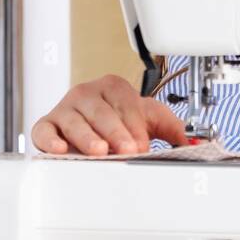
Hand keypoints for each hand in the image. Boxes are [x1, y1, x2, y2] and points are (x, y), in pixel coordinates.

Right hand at [31, 74, 189, 154]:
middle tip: (127, 149)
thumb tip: (196, 141)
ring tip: (100, 151)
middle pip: (101, 111)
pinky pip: (43, 130)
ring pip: (74, 120)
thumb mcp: (151, 119)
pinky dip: (50, 139)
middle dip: (115, 132)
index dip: (134, 124)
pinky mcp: (47, 125)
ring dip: (87, 137)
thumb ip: (174, 129)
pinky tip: (60, 149)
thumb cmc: (122, 120)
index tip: (142, 144)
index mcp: (113, 87)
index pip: (124, 102)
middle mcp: (87, 94)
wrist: (95, 125)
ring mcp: (66, 108)